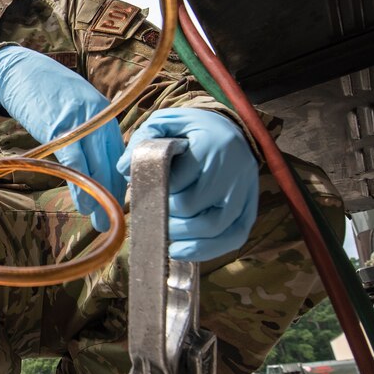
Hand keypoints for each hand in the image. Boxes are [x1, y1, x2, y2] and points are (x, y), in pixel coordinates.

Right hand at [0, 45, 124, 230]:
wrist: (21, 72)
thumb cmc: (47, 94)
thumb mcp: (77, 108)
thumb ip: (89, 131)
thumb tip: (95, 162)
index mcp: (105, 114)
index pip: (118, 153)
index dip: (118, 181)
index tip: (116, 202)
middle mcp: (98, 116)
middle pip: (110, 161)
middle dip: (111, 193)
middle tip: (110, 219)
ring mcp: (80, 121)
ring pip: (95, 164)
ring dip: (96, 193)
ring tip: (96, 217)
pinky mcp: (60, 126)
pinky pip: (75, 159)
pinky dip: (79, 182)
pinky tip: (82, 200)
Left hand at [116, 108, 258, 261]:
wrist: (233, 129)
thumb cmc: (193, 129)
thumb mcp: (167, 123)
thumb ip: (144, 140)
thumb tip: (124, 169)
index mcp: (210, 146)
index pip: (175, 181)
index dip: (153, 191)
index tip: (142, 189)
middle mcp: (232, 171)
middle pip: (190, 207)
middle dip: (164, 213)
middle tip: (150, 210)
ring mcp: (244, 192)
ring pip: (211, 226)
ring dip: (181, 235)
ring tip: (162, 231)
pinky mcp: (250, 208)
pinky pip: (233, 237)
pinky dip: (206, 249)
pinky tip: (180, 250)